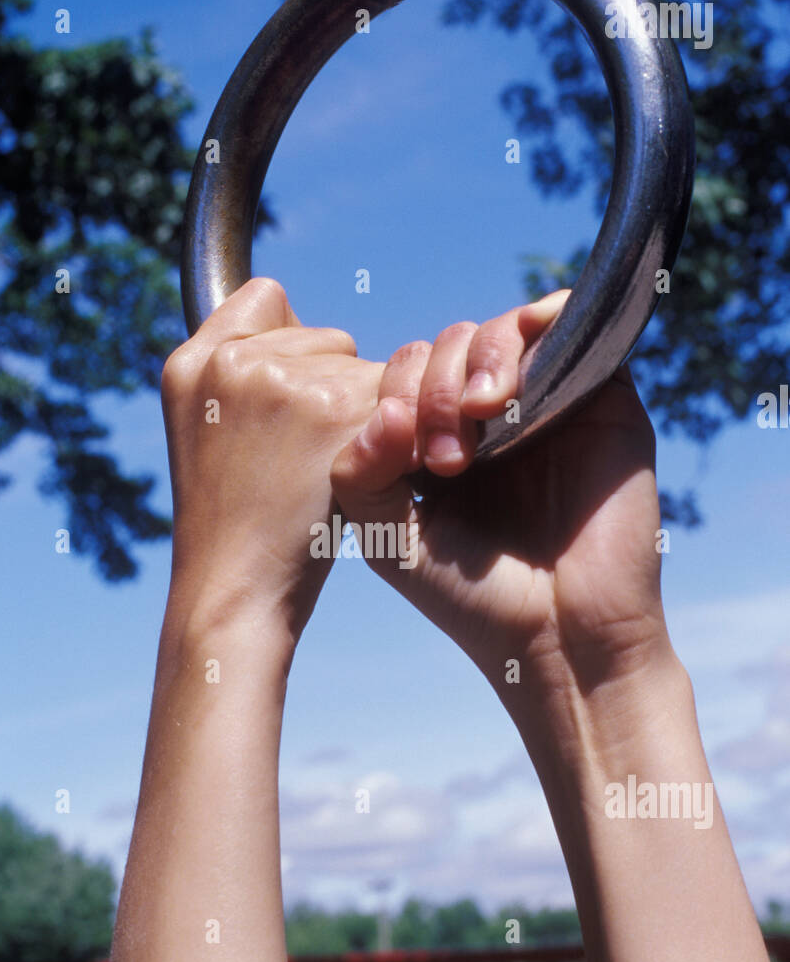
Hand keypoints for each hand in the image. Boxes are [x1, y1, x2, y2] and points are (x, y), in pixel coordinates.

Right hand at [161, 277, 381, 648]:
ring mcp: (280, 380)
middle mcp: (231, 360)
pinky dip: (398, 436)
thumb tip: (307, 333)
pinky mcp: (334, 407)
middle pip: (325, 338)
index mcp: (192, 364)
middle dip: (334, 390)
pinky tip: (372, 477)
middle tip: (312, 462)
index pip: (265, 299)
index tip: (296, 406)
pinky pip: (395, 398)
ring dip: (368, 415)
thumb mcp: (209, 439)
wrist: (237, 593)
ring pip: (365, 368)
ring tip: (334, 478)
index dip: (295, 345)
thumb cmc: (235, 531)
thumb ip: (240, 380)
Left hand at [330, 291, 673, 710]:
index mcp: (441, 441)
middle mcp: (496, 417)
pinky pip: (567, 325)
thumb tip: (380, 407)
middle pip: (447, 345)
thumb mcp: (389, 536)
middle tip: (447, 460)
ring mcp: (550, 403)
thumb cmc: (474, 598)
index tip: (406, 460)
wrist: (562, 636)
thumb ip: (359, 471)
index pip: (404, 374)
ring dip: (475, 362)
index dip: (394, 395)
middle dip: (431, 388)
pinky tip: (509, 389)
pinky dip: (534, 328)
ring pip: (501, 332)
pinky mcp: (602, 397)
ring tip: (479, 413)